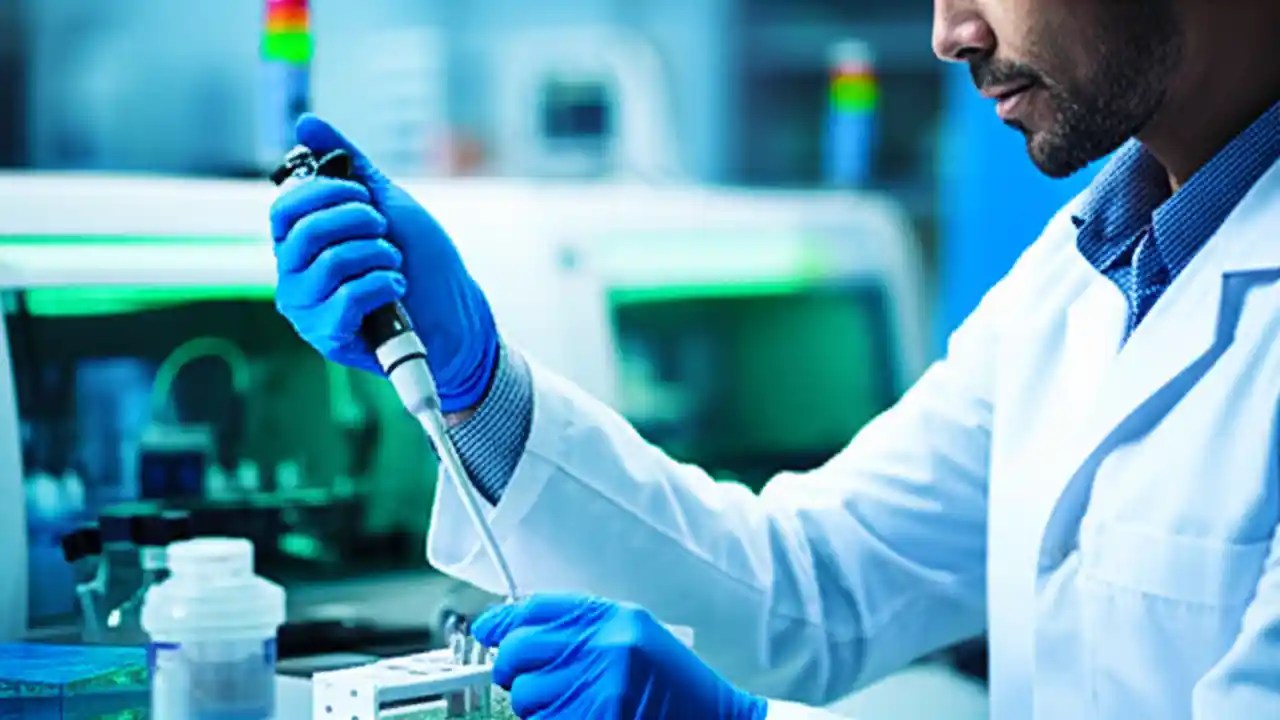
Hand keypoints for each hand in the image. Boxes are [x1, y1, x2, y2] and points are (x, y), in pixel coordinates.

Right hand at [269, 114, 498, 412]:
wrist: (456, 313)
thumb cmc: (422, 261)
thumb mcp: (386, 201)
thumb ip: (346, 164)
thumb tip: (307, 122)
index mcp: (301, 241)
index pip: (285, 208)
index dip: (325, 195)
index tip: (364, 198)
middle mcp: (294, 274)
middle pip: (306, 231)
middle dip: (360, 223)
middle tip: (386, 233)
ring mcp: (308, 307)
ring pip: (331, 262)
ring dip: (379, 256)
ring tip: (395, 265)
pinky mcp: (328, 335)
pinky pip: (346, 297)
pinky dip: (383, 285)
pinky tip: (396, 291)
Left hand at [472, 594, 766, 719]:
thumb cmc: (674, 688)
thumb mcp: (632, 638)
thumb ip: (580, 630)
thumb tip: (508, 632)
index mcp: (613, 616)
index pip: (534, 608)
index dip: (502, 622)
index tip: (486, 633)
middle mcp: (605, 643)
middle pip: (518, 650)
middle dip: (511, 671)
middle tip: (523, 683)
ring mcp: (601, 685)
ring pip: (525, 697)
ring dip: (536, 709)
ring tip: (571, 707)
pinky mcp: (599, 717)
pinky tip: (580, 716)